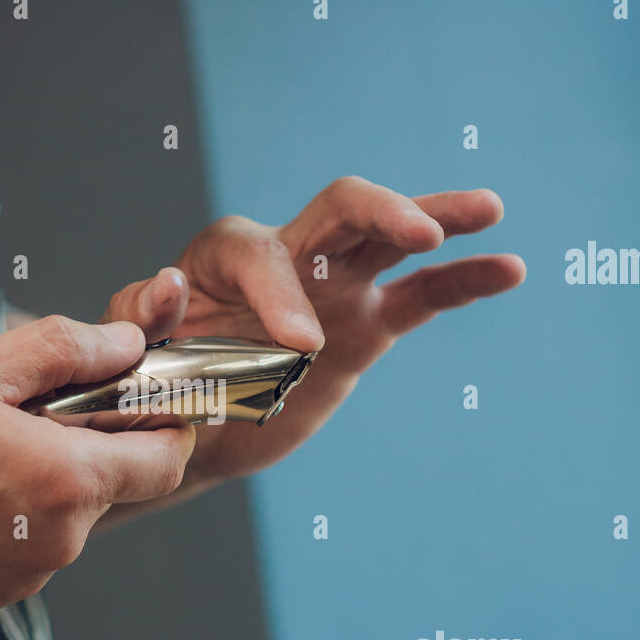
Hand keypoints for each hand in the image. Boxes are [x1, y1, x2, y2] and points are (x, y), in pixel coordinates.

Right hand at [0, 316, 194, 620]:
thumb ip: (66, 350)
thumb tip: (128, 344)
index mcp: (70, 479)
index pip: (168, 460)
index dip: (165, 425)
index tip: (138, 401)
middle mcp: (65, 538)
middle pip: (113, 484)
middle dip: (88, 445)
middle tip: (25, 414)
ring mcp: (31, 575)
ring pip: (67, 516)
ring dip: (43, 483)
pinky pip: (28, 549)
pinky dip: (10, 520)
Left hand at [103, 177, 525, 481]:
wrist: (186, 432)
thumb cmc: (150, 387)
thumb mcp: (130, 356)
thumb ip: (140, 316)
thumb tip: (168, 281)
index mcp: (221, 260)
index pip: (257, 251)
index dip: (279, 291)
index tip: (297, 347)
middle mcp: (286, 260)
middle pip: (339, 207)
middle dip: (380, 211)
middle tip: (419, 235)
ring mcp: (332, 291)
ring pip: (390, 238)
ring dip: (437, 218)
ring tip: (489, 210)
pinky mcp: (364, 328)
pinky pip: (421, 298)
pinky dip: (463, 283)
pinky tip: (509, 269)